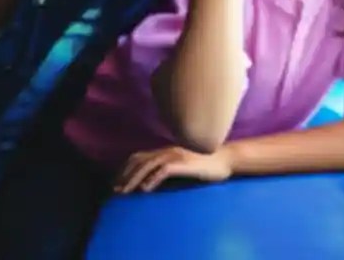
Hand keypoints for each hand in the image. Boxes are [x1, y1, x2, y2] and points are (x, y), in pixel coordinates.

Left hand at [113, 145, 232, 193]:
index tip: (117, 182)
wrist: (226, 159)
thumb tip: (152, 183)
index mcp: (165, 151)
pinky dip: (152, 179)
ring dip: (134, 179)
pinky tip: (145, 190)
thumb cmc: (206, 165)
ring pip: (147, 165)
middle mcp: (166, 151)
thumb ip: (168, 171)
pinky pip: (163, 170)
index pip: (138, 157)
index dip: (125, 169)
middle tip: (117, 190)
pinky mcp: (183, 163)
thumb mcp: (183, 167)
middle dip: (125, 176)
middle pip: (139, 161)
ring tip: (126, 192)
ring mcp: (175, 156)